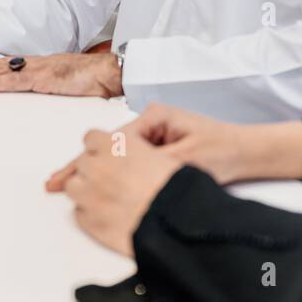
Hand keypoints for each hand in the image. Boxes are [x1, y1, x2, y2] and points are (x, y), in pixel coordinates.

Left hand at [0, 52, 121, 97]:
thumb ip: (61, 86)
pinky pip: (13, 82)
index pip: (16, 64)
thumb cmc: (96, 78)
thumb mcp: (73, 82)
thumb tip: (55, 91)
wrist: (109, 72)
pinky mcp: (42, 79)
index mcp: (47, 65)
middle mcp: (40, 64)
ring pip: (5, 72)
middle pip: (6, 65)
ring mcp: (40, 70)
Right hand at [46, 103, 301, 191]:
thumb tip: (124, 175)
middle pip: (107, 145)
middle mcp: (150, 121)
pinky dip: (111, 172)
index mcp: (154, 117)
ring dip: (94, 169)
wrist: (248, 153)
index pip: (113, 140)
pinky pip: (128, 160)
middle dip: (81, 163)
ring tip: (66, 184)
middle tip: (54, 182)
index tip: (67, 175)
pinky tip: (96, 184)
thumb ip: (153, 166)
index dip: (87, 160)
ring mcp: (152, 134)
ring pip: (115, 153)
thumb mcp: (186, 161)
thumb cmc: (222, 152)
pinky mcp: (157, 147)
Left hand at [58, 128, 181, 257]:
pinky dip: (91, 214)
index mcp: (115, 146)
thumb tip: (132, 157)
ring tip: (107, 198)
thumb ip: (137, 152)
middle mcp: (98, 167)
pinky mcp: (89, 221)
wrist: (176, 223)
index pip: (91, 138)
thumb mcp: (163, 156)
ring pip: (73, 187)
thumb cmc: (175, 191)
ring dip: (86, 190)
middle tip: (113, 180)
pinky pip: (79, 214)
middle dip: (94, 170)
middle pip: (82, 162)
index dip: (101, 148)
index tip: (106, 154)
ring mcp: (90, 194)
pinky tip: (109, 215)